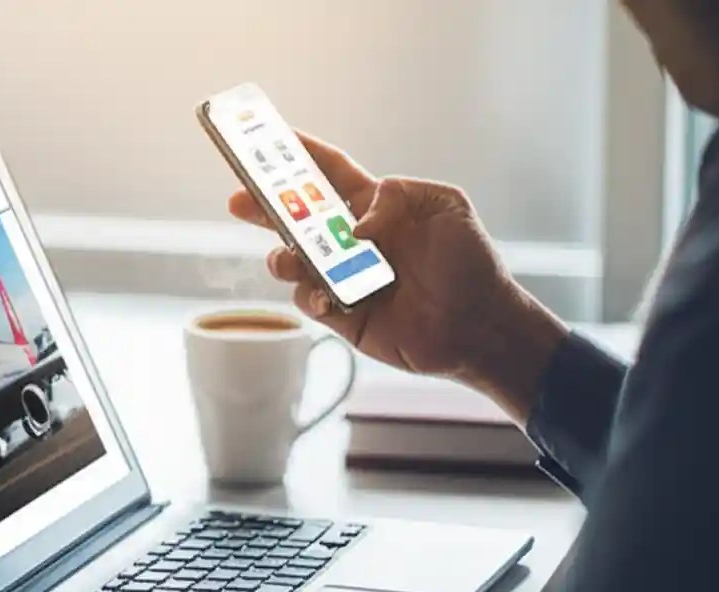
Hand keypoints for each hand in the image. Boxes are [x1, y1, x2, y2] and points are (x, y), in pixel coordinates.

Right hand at [228, 132, 567, 421]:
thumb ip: (399, 194)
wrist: (480, 326)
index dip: (298, 154)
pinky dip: (309, 294)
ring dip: (284, 256)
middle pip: (295, 215)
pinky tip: (327, 296)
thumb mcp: (446, 205)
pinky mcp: (342, 314)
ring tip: (291, 258)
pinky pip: (307, 299)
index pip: (328, 173)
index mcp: (375, 206)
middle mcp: (353, 239)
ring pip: (292, 260)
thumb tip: (356, 223)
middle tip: (238, 197)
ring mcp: (344, 277)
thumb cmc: (471, 262)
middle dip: (263, 204)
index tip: (266, 138)